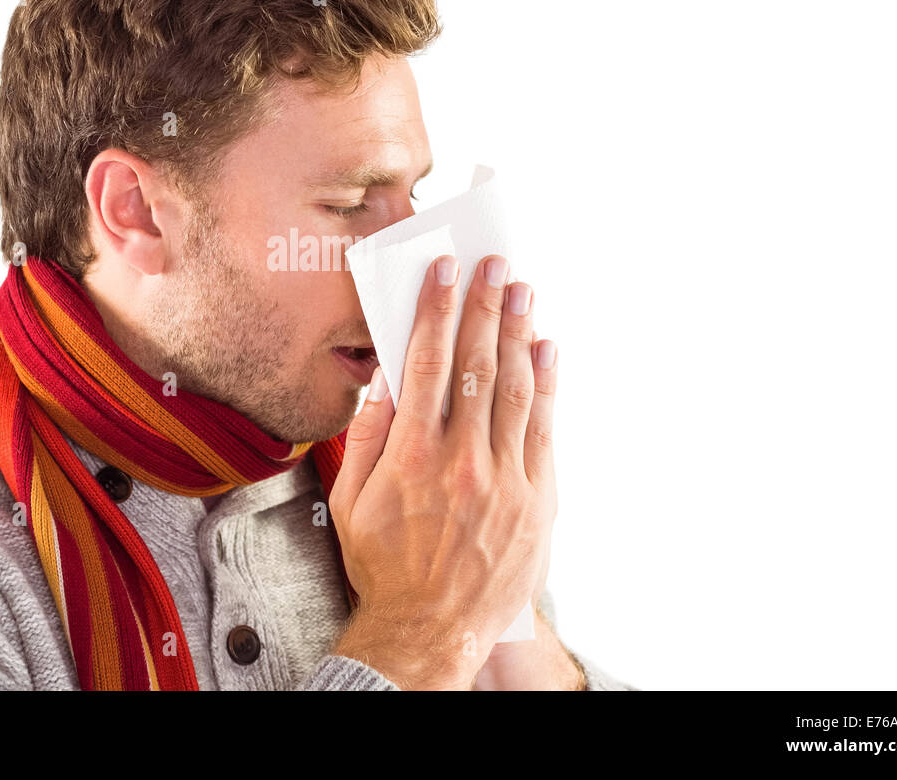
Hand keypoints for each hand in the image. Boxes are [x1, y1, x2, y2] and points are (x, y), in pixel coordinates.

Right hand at [328, 253, 553, 689]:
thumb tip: (387, 379)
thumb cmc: (386, 566)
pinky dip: (545, 385)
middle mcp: (461, 461)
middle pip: (477, 365)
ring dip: (518, 334)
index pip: (428, 362)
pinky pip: (544, 430)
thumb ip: (368, 436)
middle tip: (494, 266)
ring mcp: (505, 481)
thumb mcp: (351, 501)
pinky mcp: (537, 500)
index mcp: (411, 457)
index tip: (445, 273)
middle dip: (485, 307)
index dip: (437, 310)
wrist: (430, 631)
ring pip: (514, 389)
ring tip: (522, 292)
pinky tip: (545, 351)